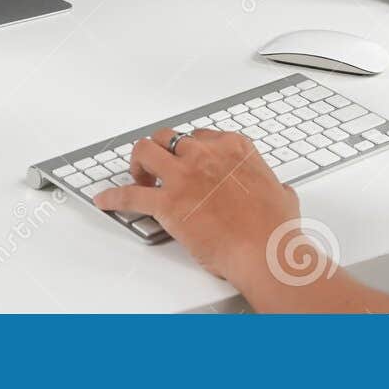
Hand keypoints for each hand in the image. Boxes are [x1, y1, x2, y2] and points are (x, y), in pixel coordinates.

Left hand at [93, 129, 302, 286]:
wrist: (265, 251)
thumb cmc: (274, 228)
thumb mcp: (283, 195)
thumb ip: (274, 186)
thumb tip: (279, 192)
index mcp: (233, 147)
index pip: (201, 136)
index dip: (190, 151)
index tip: (188, 162)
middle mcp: (205, 154)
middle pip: (170, 138)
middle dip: (162, 152)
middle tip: (160, 169)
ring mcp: (183, 176)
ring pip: (145, 151)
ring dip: (138, 163)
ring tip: (138, 177)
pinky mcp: (166, 203)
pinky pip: (130, 195)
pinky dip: (114, 197)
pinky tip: (105, 200)